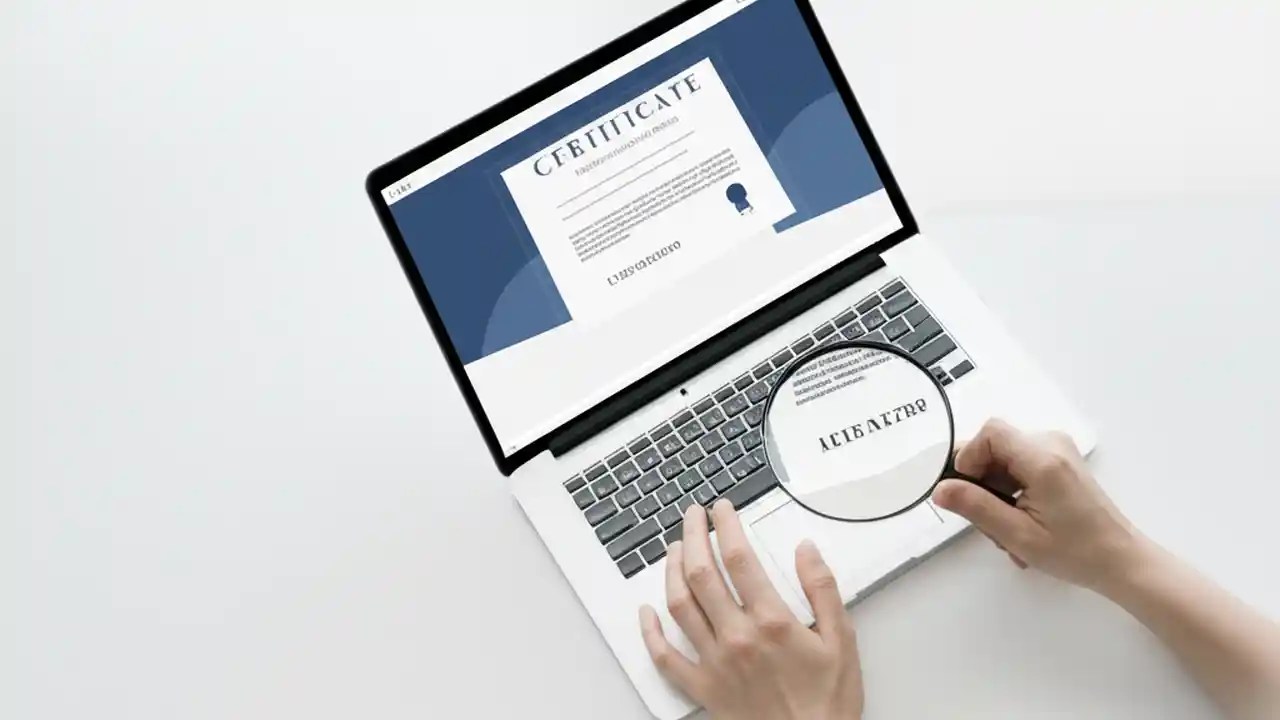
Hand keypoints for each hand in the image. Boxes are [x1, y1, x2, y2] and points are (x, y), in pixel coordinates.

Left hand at [639, 500, 862, 719]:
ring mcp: (715, 662)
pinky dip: (650, 633)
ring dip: (671, 570)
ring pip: (679, 605)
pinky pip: (665, 657)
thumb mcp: (842, 640)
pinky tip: (646, 613)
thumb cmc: (828, 701)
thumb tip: (806, 549)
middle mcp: (737, 637)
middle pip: (702, 572)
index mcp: (772, 621)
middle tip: (692, 516)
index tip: (721, 508)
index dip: (725, 524)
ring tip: (673, 549)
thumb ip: (823, 589)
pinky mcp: (703, 688)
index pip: (739, 557)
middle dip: (693, 535)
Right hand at [932, 418, 1142, 592]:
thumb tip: (940, 489)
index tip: (967, 490)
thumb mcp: (1017, 534)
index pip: (990, 432)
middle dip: (981, 481)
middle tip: (986, 521)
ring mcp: (1059, 451)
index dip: (969, 457)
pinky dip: (1011, 490)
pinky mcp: (1061, 462)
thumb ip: (975, 507)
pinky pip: (1020, 465)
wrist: (1121, 560)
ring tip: (1006, 529)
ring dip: (996, 491)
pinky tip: (1019, 521)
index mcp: (1042, 458)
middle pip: (995, 445)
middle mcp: (1052, 444)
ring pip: (1005, 458)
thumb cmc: (1074, 551)